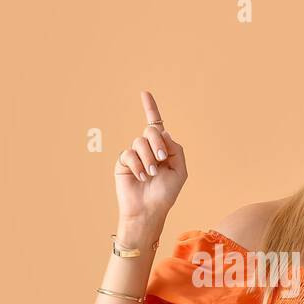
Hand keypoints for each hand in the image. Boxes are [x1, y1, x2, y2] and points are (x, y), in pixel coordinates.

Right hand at [113, 91, 187, 228]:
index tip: (144, 93)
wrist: (148, 210)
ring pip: (139, 141)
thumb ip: (175, 149)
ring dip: (148, 158)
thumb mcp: (180, 170)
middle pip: (151, 131)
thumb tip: (162, 132)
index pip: (157, 125)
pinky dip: (137, 165)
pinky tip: (141, 176)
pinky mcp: (123, 162)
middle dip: (157, 143)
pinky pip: (129, 153)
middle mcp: (148, 149)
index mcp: (163, 149)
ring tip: (151, 174)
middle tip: (161, 160)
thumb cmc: (165, 194)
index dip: (150, 108)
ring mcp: (135, 155)